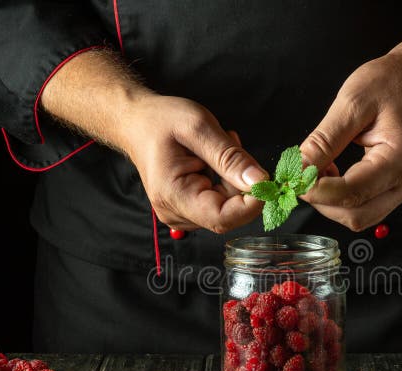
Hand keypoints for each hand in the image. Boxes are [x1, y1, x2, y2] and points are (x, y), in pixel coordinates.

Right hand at [39, 49, 268, 233]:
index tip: (266, 179)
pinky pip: (219, 202)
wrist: (136, 121)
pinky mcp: (187, 209)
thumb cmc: (161, 120)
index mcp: (173, 195)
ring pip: (226, 208)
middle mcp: (175, 212)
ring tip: (220, 146)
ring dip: (233, 180)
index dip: (250, 204)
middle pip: (228, 213)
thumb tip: (260, 181)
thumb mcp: (199, 128)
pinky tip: (215, 158)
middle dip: (241, 183)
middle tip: (235, 145)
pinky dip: (225, 181)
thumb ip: (230, 158)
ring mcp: (180, 214)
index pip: (222, 218)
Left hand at [299, 50, 401, 231]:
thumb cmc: (392, 82)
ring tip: (320, 171)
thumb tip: (299, 170)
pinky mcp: (400, 185)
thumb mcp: (351, 103)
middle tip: (303, 177)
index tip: (294, 178)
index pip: (351, 193)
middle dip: (323, 203)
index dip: (317, 191)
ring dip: (332, 203)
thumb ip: (324, 141)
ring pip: (361, 216)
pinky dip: (343, 197)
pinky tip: (333, 174)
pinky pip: (367, 205)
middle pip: (357, 216)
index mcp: (400, 159)